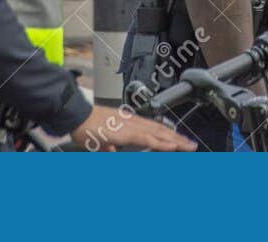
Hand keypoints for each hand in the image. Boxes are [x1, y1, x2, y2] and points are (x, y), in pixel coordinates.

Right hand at [70, 105, 196, 151]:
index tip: (179, 140)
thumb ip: (109, 145)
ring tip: (187, 146)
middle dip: (177, 138)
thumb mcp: (101, 138)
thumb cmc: (86, 125)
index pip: (154, 128)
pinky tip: (171, 146)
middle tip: (190, 145)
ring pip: (158, 133)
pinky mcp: (126, 131)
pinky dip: (160, 142)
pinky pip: (147, 138)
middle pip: (160, 129)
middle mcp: (133, 121)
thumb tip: (111, 151)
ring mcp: (130, 125)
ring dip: (174, 140)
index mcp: (129, 122)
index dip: (167, 134)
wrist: (76, 116)